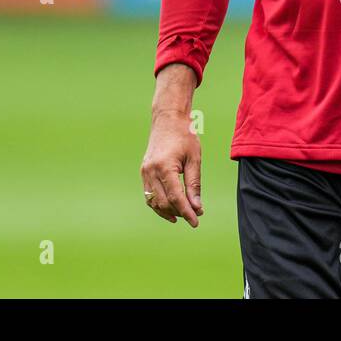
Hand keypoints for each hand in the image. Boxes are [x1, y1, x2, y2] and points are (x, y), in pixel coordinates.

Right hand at [141, 63, 203, 226]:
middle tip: (194, 216)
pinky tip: (170, 209)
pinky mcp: (144, 171)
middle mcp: (151, 171)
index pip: (176, 197)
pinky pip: (149, 194)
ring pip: (153, 201)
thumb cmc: (185, 136)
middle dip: (179, 212)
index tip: (196, 221)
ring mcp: (144, 172)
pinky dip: (158, 204)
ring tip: (183, 215)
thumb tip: (196, 207)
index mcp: (164, 167)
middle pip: (164, 202)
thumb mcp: (194, 159)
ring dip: (168, 211)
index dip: (186, 212)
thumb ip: (194, 184)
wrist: (168, 119)